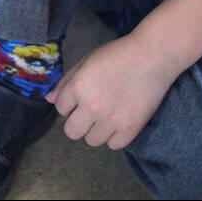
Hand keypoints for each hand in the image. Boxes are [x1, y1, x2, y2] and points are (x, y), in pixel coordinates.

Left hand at [48, 32, 179, 149]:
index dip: (69, 104)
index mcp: (78, 86)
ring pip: (92, 141)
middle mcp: (92, 105)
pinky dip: (115, 136)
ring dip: (96, 130)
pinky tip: (120, 120)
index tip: (81, 98)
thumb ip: (66, 82)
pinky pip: (114, 145)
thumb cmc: (118, 55)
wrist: (152, 56)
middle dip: (78, 122)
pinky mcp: (131, 128)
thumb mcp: (86, 61)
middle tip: (90, 111)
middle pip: (71, 132)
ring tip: (107, 115)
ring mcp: (112, 119)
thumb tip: (49, 100)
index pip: (60, 109)